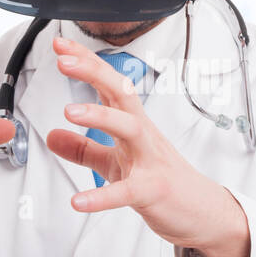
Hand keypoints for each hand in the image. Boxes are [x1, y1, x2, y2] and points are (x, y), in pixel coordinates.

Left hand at [44, 36, 249, 256]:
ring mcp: (150, 161)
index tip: (61, 44)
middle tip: (64, 61)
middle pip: (121, 94)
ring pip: (129, 129)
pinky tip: (79, 202)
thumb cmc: (162, 182)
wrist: (203, 212)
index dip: (86, 63)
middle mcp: (143, 135)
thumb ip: (84, 150)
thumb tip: (52, 137)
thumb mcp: (116, 164)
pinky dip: (101, 197)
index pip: (109, 85)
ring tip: (69, 112)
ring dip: (100, 117)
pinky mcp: (152, 192)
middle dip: (94, 73)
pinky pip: (126, 192)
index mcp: (133, 124)